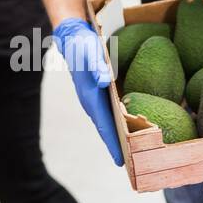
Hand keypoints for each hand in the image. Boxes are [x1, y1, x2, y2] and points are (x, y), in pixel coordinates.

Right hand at [53, 17, 123, 165]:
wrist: (72, 36)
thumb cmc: (81, 43)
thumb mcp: (89, 50)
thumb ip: (96, 64)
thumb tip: (104, 80)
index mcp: (90, 96)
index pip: (104, 125)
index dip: (113, 143)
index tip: (121, 162)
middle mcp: (91, 102)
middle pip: (106, 129)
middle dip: (117, 147)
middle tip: (130, 166)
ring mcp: (94, 99)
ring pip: (108, 122)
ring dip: (118, 137)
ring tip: (130, 152)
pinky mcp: (99, 92)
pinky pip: (110, 112)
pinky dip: (118, 123)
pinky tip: (127, 127)